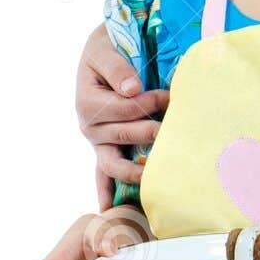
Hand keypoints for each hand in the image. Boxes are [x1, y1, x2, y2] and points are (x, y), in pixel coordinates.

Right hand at [77, 23, 167, 206]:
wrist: (106, 46)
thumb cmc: (107, 45)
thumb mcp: (104, 48)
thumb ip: (117, 67)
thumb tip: (132, 89)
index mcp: (87, 101)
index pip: (121, 109)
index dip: (146, 103)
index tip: (168, 96)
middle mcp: (90, 126)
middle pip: (122, 136)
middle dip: (149, 134)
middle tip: (173, 132)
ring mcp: (99, 141)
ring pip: (114, 164)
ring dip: (135, 173)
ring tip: (156, 180)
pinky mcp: (107, 148)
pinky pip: (105, 175)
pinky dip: (110, 193)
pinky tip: (116, 214)